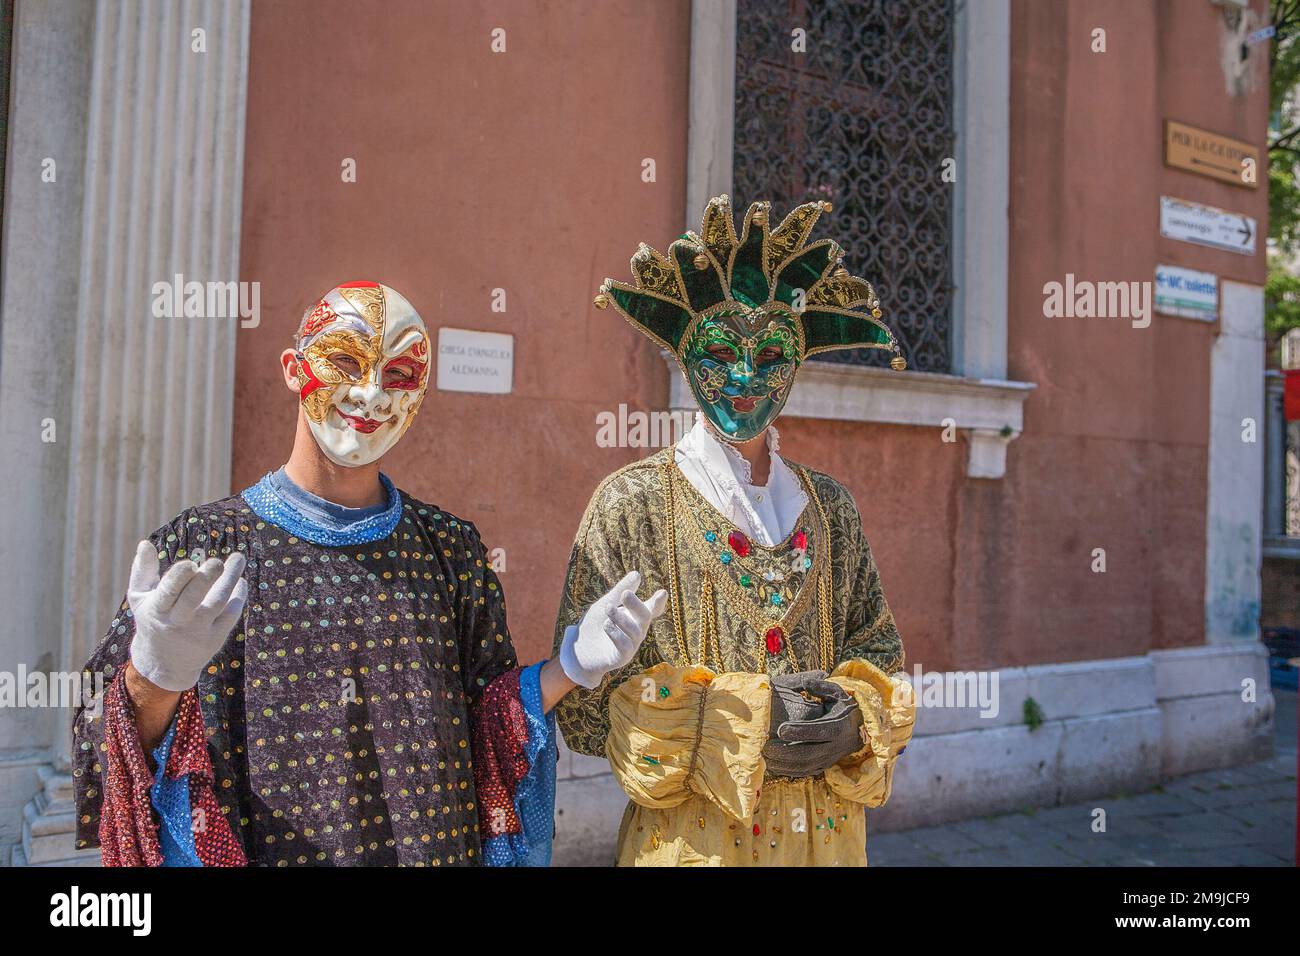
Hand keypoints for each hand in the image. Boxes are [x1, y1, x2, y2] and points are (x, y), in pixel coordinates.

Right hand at [127, 540, 248, 692]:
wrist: (163, 663)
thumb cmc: (152, 619)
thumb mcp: (140, 597)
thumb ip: (143, 570)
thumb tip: (145, 542)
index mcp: (157, 609)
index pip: (168, 592)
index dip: (179, 578)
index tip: (190, 563)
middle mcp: (177, 622)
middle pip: (194, 598)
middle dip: (206, 579)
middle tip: (217, 562)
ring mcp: (198, 632)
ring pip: (217, 603)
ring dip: (230, 580)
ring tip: (238, 559)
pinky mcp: (215, 639)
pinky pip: (230, 615)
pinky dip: (237, 597)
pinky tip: (240, 581)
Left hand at [559, 571, 667, 688]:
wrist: (576, 651)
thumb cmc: (593, 626)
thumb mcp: (605, 604)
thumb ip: (619, 590)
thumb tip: (637, 573)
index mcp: (634, 617)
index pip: (651, 609)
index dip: (658, 602)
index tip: (662, 593)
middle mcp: (636, 631)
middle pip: (644, 617)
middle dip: (636, 604)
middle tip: (625, 593)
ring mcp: (630, 645)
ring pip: (634, 631)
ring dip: (620, 618)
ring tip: (608, 608)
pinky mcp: (621, 658)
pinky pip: (625, 646)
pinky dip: (616, 634)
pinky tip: (607, 624)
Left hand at [764, 673, 862, 777]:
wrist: (858, 727)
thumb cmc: (842, 705)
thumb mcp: (836, 692)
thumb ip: (821, 686)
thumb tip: (807, 682)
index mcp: (837, 726)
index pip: (818, 731)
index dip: (799, 731)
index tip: (780, 729)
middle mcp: (835, 746)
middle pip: (809, 754)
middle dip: (785, 752)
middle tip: (766, 747)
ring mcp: (829, 758)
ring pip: (805, 766)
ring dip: (784, 765)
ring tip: (765, 758)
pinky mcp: (823, 766)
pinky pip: (805, 772)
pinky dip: (788, 771)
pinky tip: (773, 765)